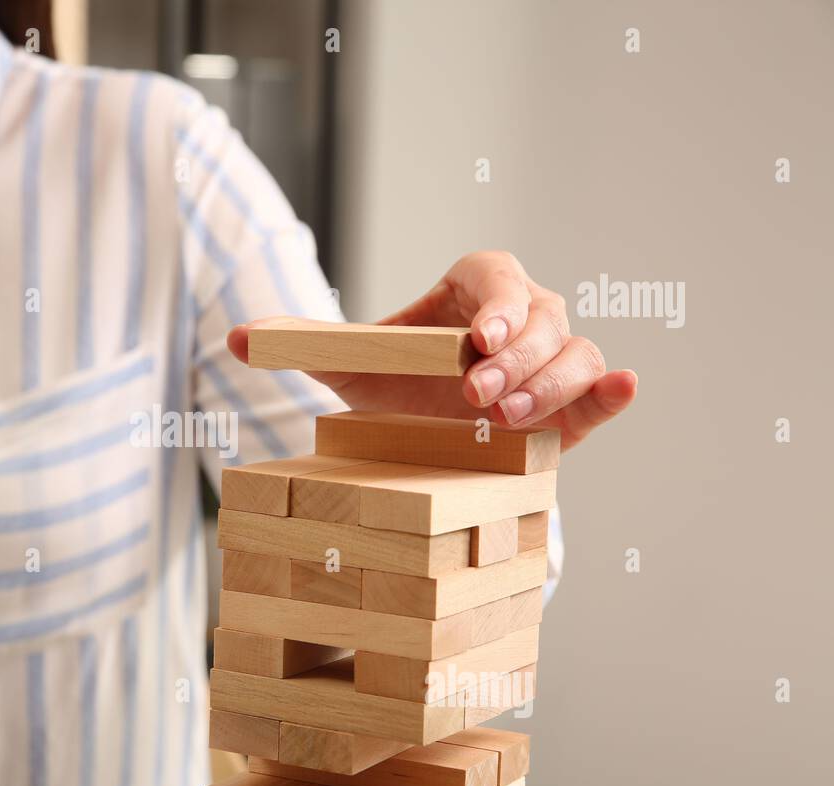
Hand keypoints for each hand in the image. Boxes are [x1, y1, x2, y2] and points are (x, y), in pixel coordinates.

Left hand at [226, 250, 636, 450]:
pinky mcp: (570, 406)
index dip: (496, 304)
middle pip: (543, 318)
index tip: (475, 341)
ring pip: (575, 354)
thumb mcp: (346, 364)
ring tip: (505, 419)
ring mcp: (551, 361)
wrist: (422, 435)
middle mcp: (522, 318)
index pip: (497, 278)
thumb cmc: (393, 386)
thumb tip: (234, 337)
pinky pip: (600, 390)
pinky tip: (623, 387)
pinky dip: (614, 389)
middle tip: (476, 397)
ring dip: (549, 383)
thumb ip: (301, 344)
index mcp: (474, 289)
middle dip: (515, 356)